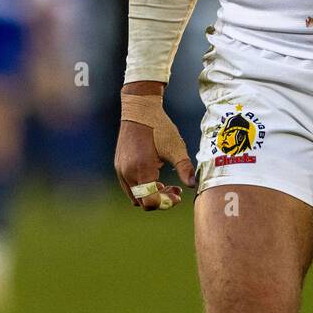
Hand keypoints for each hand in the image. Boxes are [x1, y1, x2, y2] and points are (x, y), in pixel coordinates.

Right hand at [114, 82, 196, 210]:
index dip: (165, 203)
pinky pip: (129, 186)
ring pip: (135, 195)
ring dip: (150, 194)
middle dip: (160, 200)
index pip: (150, 201)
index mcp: (141, 170)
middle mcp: (127, 173)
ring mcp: (121, 169)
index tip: (178, 195)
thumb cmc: (159, 127)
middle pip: (142, 202)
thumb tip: (193, 185)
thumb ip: (184, 168)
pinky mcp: (119, 165)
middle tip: (175, 191)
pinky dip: (142, 187)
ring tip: (165, 184)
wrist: (139, 109)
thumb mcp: (175, 147)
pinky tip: (154, 176)